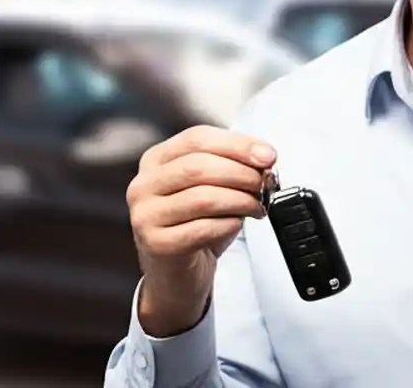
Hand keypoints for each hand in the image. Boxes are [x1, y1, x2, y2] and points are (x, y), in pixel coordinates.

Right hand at [126, 125, 275, 336]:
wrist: (178, 274)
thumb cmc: (198, 224)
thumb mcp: (213, 186)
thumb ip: (232, 166)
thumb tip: (265, 159)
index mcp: (156, 159)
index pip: (198, 138)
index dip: (238, 144)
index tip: (269, 156)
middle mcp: (143, 184)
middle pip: (199, 166)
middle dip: (241, 173)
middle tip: (266, 184)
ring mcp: (145, 215)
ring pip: (203, 198)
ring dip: (240, 200)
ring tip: (257, 206)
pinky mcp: (156, 244)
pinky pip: (202, 229)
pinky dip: (228, 225)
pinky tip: (237, 224)